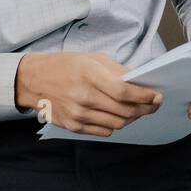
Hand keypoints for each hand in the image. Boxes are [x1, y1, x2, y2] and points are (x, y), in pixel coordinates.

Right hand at [15, 52, 161, 136]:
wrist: (33, 80)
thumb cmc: (64, 65)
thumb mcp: (92, 58)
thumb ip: (117, 71)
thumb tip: (140, 82)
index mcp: (90, 75)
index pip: (124, 92)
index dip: (145, 97)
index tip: (157, 96)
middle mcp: (84, 97)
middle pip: (124, 111)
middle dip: (145, 109)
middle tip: (153, 105)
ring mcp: (78, 114)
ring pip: (117, 124)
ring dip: (132, 118)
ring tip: (138, 110)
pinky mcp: (73, 126)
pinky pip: (103, 131)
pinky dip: (115, 125)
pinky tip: (118, 116)